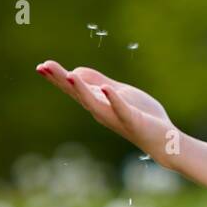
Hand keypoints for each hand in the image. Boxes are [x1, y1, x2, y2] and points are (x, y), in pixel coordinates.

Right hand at [35, 60, 176, 163]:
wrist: (164, 140)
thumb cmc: (142, 116)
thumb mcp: (119, 93)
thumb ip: (99, 83)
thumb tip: (75, 72)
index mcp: (98, 103)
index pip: (74, 88)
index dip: (58, 78)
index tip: (41, 66)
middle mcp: (102, 111)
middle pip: (77, 94)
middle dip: (61, 81)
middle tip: (43, 67)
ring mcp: (116, 117)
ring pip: (94, 103)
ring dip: (82, 89)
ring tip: (70, 75)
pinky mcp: (133, 120)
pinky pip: (121, 110)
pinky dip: (113, 100)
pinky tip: (106, 89)